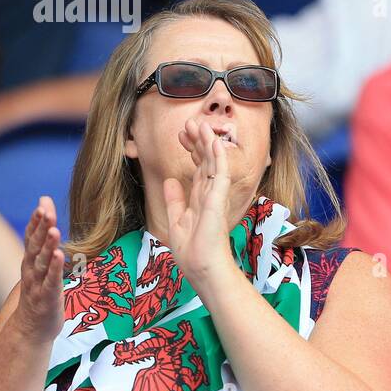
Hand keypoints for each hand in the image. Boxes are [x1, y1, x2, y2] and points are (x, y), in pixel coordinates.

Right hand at [16, 196, 64, 339]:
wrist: (30, 330)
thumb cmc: (39, 295)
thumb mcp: (41, 269)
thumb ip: (44, 248)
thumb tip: (49, 230)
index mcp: (30, 263)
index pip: (32, 238)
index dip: (36, 221)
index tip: (43, 203)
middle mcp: (31, 271)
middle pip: (35, 246)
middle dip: (41, 227)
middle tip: (46, 209)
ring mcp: (38, 285)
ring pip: (42, 262)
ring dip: (48, 245)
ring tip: (54, 229)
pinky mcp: (47, 298)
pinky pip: (52, 281)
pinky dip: (55, 268)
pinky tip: (60, 255)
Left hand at [163, 117, 235, 287]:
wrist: (201, 268)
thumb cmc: (192, 251)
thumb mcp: (177, 220)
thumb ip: (175, 199)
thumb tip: (170, 180)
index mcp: (200, 198)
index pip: (197, 168)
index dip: (191, 150)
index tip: (182, 135)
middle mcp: (210, 194)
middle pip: (205, 161)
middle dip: (198, 141)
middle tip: (189, 123)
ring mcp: (216, 196)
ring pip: (213, 162)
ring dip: (208, 142)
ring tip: (201, 124)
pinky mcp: (218, 199)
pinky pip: (220, 174)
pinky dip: (218, 157)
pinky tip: (215, 142)